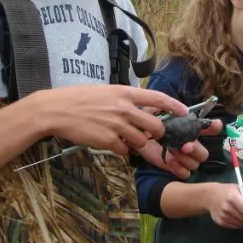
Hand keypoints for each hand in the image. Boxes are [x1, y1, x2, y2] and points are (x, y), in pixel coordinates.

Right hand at [38, 85, 187, 154]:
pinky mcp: (108, 141)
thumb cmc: (77, 98)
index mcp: (123, 92)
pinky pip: (124, 150)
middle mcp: (124, 108)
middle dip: (156, 134)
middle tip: (147, 135)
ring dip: (135, 143)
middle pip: (156, 126)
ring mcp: (117, 125)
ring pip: (141, 141)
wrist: (56, 110)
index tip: (185, 112)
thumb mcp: (103, 92)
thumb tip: (137, 109)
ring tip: (120, 137)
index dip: (175, 106)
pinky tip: (107, 141)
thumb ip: (122, 100)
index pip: (158, 98)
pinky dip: (120, 149)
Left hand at [136, 111, 223, 178]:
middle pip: (203, 152)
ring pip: (196, 163)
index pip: (208, 128)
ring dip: (186, 158)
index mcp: (188, 128)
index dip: (213, 127)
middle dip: (196, 149)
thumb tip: (186, 111)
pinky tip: (170, 161)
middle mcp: (189, 143)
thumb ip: (170, 107)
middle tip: (185, 146)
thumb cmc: (145, 119)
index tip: (215, 124)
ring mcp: (182, 157)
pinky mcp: (172, 167)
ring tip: (173, 151)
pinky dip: (179, 169)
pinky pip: (185, 173)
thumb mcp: (156, 109)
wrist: (133, 132)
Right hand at [206, 183, 242, 228]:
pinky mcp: (221, 222)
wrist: (208, 196)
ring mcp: (224, 216)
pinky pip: (236, 226)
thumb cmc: (226, 191)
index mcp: (232, 198)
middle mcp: (227, 208)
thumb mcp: (238, 188)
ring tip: (241, 212)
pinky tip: (234, 215)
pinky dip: (239, 223)